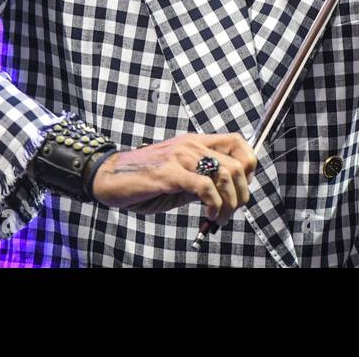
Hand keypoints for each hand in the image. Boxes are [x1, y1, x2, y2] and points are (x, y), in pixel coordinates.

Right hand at [89, 132, 256, 224]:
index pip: (238, 142)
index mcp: (196, 142)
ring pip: (226, 175)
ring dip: (230, 202)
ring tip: (219, 217)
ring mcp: (180, 157)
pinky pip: (204, 186)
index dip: (250, 164)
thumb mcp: (179, 177)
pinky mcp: (169, 173)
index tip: (243, 187)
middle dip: (242, 193)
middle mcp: (192, 145)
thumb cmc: (144, 179)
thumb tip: (227, 195)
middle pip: (238, 163)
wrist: (108, 177)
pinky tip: (209, 215)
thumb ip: (202, 180)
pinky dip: (214, 204)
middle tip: (233, 210)